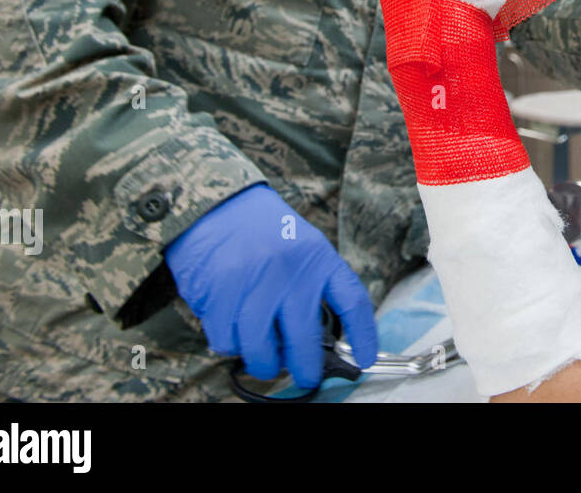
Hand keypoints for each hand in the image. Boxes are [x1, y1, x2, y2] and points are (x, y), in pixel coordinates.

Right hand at [164, 183, 377, 388]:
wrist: (216, 204)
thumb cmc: (263, 230)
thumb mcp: (303, 246)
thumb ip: (314, 287)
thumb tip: (319, 340)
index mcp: (318, 258)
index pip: (352, 301)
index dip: (363, 336)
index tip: (364, 360)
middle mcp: (290, 271)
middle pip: (304, 339)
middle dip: (305, 368)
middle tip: (305, 376)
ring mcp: (254, 283)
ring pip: (261, 348)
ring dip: (263, 363)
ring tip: (264, 359)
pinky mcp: (220, 293)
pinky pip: (227, 340)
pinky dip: (230, 345)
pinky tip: (234, 332)